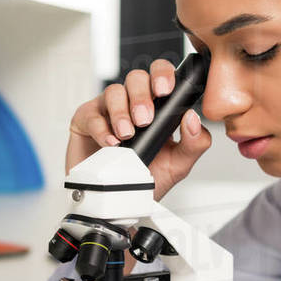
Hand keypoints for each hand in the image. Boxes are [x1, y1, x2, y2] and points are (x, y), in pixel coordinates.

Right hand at [65, 58, 211, 201]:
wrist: (116, 205)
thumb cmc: (144, 181)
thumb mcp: (177, 166)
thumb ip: (194, 144)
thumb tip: (193, 118)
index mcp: (157, 108)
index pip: (161, 76)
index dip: (164, 75)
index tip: (166, 89)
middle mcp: (132, 104)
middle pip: (137, 78)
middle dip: (142, 96)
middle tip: (144, 119)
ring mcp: (108, 111)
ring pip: (114, 91)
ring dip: (121, 112)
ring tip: (127, 135)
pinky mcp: (86, 121)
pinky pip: (92, 113)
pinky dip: (102, 128)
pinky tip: (110, 143)